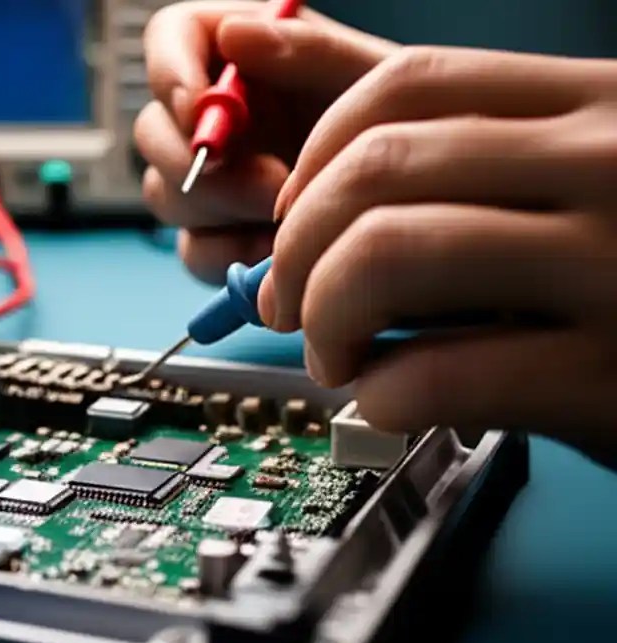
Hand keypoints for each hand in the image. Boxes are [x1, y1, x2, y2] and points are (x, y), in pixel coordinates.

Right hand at [136, 1, 395, 282]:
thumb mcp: (371, 77)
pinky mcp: (219, 237)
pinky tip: (280, 252)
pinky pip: (194, 250)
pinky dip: (233, 256)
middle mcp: (219, 117)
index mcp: (243, 56)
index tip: (199, 107)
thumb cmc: (408, 130)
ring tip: (291, 217)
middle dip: (200, 162)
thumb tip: (234, 33)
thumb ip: (305, 48)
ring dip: (222, 210)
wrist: (428, 208)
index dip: (171, 73)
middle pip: (154, 130)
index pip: (169, 41)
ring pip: (167, 195)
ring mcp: (214, 180)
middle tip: (268, 182)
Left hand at [263, 47, 616, 459]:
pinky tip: (388, 402)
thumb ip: (455, 134)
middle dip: (296, 246)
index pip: (409, 84)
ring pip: (392, 254)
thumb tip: (260, 42)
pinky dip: (381, 393)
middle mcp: (613, 165)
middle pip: (378, 168)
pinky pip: (444, 371)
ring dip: (325, 315)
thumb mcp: (578, 173)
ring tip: (336, 353)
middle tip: (289, 299)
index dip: (316, 154)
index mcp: (599, 106)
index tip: (292, 214)